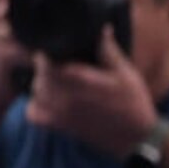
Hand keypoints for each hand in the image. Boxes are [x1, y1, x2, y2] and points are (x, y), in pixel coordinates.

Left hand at [25, 32, 160, 161]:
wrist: (136, 139)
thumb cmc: (133, 103)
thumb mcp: (125, 73)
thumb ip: (108, 50)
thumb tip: (101, 27)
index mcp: (78, 79)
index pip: (45, 60)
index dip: (47, 52)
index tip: (56, 49)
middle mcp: (63, 96)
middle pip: (38, 74)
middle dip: (45, 67)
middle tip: (60, 64)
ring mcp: (58, 113)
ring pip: (34, 90)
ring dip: (41, 84)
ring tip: (58, 81)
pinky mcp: (57, 126)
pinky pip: (32, 112)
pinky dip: (36, 104)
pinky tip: (50, 99)